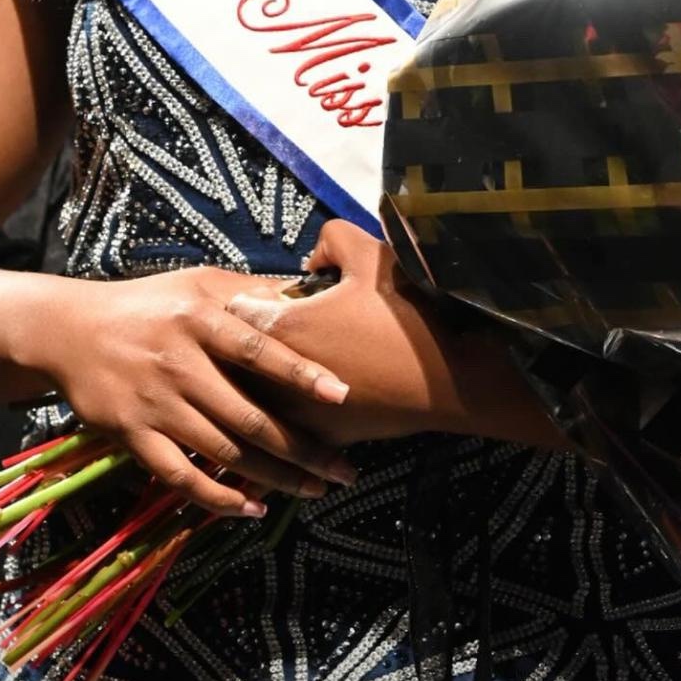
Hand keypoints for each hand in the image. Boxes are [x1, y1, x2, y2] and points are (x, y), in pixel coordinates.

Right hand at [39, 266, 358, 515]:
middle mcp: (178, 363)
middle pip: (248, 414)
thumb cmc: (147, 304)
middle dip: (302, 448)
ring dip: (273, 476)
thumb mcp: (197, 282)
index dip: (301, 373)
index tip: (341, 395)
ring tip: (314, 488)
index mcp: (198, 319)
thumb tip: (308, 294)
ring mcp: (154, 403)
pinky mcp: (131, 435)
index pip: (257, 349)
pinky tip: (252, 508)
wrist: (68, 330)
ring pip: (222, 450)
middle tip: (344, 469)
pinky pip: (180, 476)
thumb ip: (249, 291)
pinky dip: (218, 497)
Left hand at [228, 220, 567, 451]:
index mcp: (282, 327)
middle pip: (234, 360)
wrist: (448, 380)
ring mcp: (296, 414)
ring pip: (255, 398)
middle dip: (243, 344)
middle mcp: (276, 377)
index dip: (245, 299)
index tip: (263, 296)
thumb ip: (330, 240)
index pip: (232, 311)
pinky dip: (288, 415)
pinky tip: (306, 403)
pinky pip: (287, 429)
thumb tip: (310, 261)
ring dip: (259, 382)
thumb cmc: (407, 313)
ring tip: (282, 367)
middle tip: (265, 331)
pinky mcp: (319, 440)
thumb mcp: (371, 254)